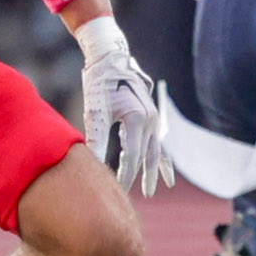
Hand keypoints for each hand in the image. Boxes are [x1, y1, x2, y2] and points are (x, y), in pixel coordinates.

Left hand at [74, 16, 174, 195]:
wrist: (111, 56)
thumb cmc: (100, 83)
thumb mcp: (95, 110)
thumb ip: (96, 138)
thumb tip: (89, 164)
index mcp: (136, 119)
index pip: (132, 157)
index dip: (126, 176)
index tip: (117, 191)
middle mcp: (150, 120)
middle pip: (147, 157)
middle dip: (142, 178)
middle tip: (139, 198)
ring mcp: (154, 118)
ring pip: (157, 151)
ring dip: (155, 171)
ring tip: (155, 189)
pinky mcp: (151, 116)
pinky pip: (160, 143)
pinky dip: (161, 159)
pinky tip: (166, 173)